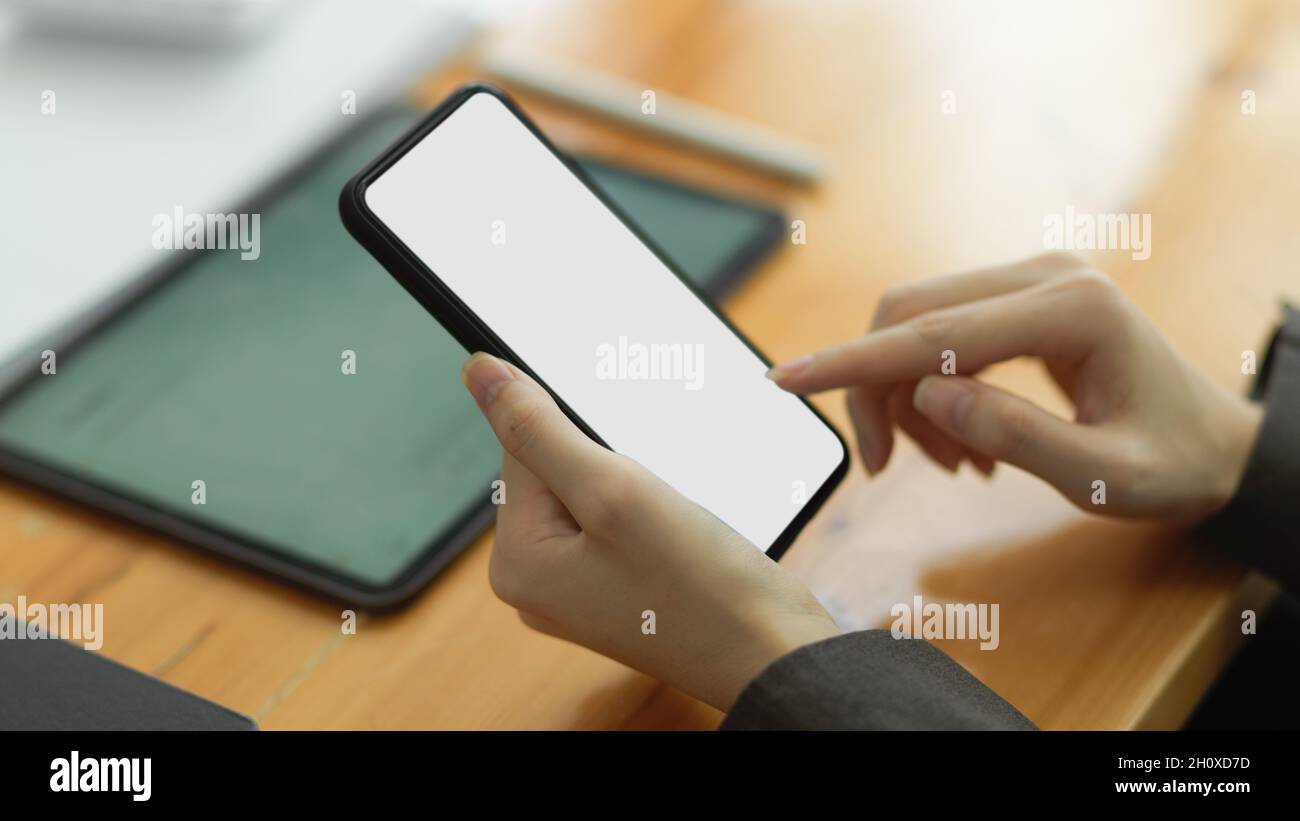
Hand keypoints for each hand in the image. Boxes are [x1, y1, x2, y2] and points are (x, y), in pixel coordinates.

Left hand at [460, 353, 839, 710]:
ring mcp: (572, 589)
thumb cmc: (700, 588)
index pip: (522, 449)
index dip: (581, 438)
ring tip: (670, 530)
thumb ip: (539, 429)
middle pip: (554, 471)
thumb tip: (479, 373)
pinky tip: (677, 540)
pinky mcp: (612, 589)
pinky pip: (614, 523)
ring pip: (590, 492)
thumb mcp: (612, 491)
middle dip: (611, 468)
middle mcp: (533, 582)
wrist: (773, 658)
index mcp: (515, 562)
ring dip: (634, 491)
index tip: (625, 473)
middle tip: (655, 511)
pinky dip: (648, 515)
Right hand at [767, 253, 1261, 520]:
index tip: (786, 379)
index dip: (853, 363)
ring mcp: (1032, 279)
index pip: (933, 332)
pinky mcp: (1020, 297)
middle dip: (875, 390)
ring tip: (947, 465)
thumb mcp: (1105, 477)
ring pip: (916, 323)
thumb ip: (1019, 436)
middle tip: (886, 466)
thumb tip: (928, 398)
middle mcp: (1046, 275)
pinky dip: (927, 389)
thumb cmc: (1171, 464)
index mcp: (1072, 309)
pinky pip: (939, 333)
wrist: (1214, 444)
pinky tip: (959, 441)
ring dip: (904, 398)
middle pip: (910, 315)